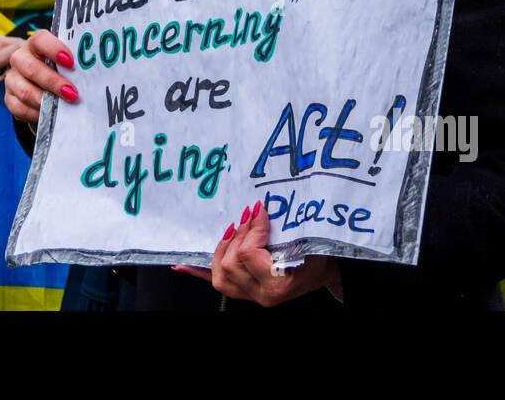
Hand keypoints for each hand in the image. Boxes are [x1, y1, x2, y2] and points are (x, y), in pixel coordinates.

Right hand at [3, 29, 77, 125]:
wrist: (43, 85)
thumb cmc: (60, 70)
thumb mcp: (66, 63)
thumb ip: (75, 65)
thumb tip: (99, 75)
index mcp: (35, 44)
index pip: (40, 39)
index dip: (54, 49)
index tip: (71, 63)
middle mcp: (20, 58)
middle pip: (31, 68)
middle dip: (53, 82)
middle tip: (72, 93)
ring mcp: (12, 78)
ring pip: (24, 90)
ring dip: (45, 101)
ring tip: (62, 108)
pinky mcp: (9, 97)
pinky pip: (18, 107)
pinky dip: (35, 113)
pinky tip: (48, 115)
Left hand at [173, 202, 343, 306]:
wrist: (323, 271)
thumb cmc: (319, 256)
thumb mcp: (306, 241)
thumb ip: (281, 229)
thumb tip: (255, 208)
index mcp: (276, 284)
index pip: (249, 254)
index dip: (251, 229)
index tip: (258, 210)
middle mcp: (260, 295)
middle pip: (230, 264)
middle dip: (237, 235)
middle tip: (248, 217)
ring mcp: (249, 295)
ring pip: (220, 274)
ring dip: (223, 247)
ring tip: (233, 230)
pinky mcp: (243, 291)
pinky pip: (214, 282)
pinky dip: (197, 272)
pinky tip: (181, 265)